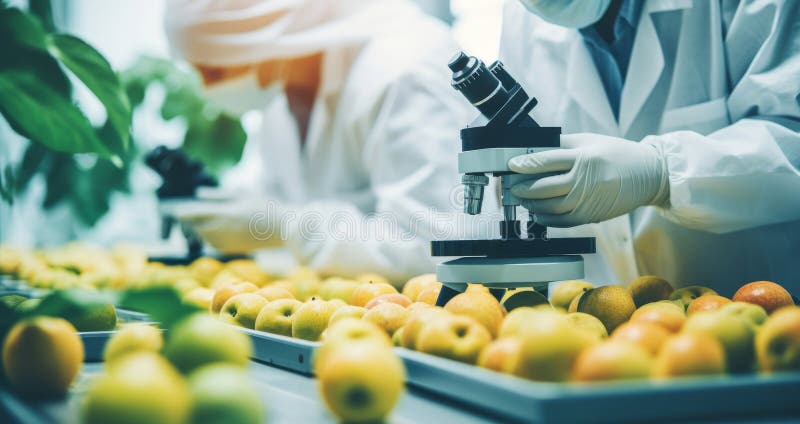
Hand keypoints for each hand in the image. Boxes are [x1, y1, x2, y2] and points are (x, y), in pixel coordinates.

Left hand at [159, 195, 284, 253]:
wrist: (286, 230)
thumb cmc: (266, 207)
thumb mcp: (244, 194)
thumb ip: (220, 194)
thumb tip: (199, 193)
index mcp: (227, 213)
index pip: (196, 213)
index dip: (182, 211)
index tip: (171, 208)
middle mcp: (225, 229)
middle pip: (196, 226)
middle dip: (187, 220)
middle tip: (178, 214)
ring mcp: (228, 241)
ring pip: (202, 236)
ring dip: (196, 229)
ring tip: (192, 222)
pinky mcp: (232, 249)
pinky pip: (212, 243)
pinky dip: (206, 237)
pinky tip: (207, 232)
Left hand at [508, 134, 668, 226]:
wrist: (649, 175)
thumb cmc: (618, 154)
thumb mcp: (590, 141)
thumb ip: (562, 145)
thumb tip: (532, 149)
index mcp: (584, 157)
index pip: (546, 161)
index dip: (524, 164)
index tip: (511, 165)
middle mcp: (585, 180)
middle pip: (544, 186)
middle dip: (522, 187)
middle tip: (511, 185)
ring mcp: (588, 200)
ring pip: (551, 207)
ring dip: (532, 204)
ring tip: (522, 199)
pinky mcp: (592, 216)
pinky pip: (562, 221)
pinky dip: (546, 218)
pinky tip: (538, 212)